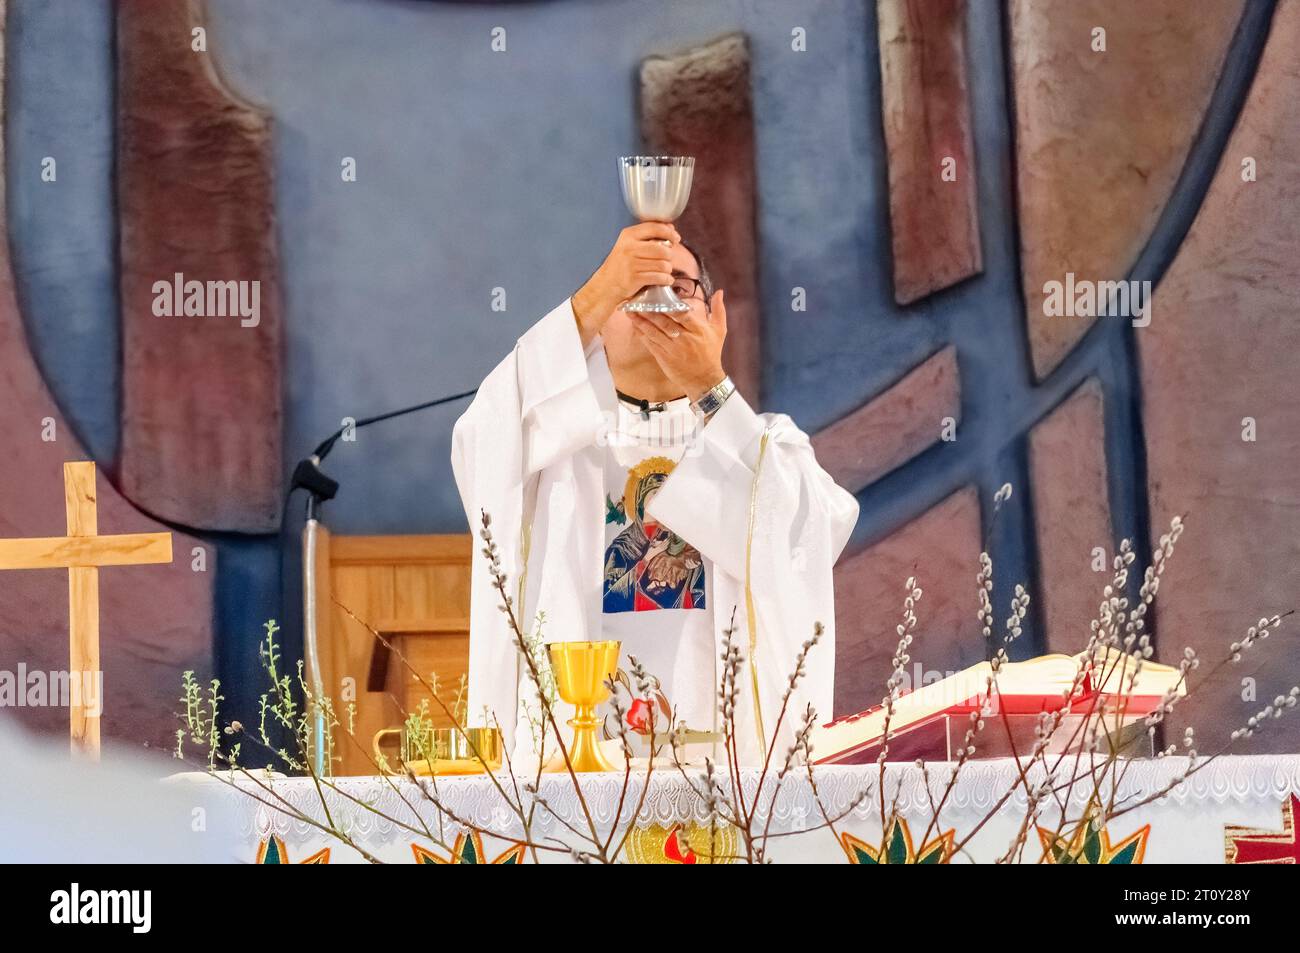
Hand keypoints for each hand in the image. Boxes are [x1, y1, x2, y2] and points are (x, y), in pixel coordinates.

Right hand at [572, 222, 679, 344]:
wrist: (605, 286)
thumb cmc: (620, 265)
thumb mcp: (628, 245)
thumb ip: (647, 236)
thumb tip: (670, 228)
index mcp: (628, 235)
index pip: (655, 228)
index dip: (669, 232)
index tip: (676, 238)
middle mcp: (629, 247)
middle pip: (662, 249)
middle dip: (670, 256)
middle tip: (667, 260)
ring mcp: (632, 264)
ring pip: (663, 264)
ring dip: (668, 270)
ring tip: (664, 271)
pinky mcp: (635, 278)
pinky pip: (659, 277)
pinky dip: (666, 280)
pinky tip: (665, 280)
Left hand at [630, 288, 727, 400]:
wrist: (704, 380)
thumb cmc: (711, 354)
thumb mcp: (719, 331)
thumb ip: (718, 310)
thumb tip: (719, 292)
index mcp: (698, 330)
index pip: (681, 314)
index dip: (669, 305)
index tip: (658, 296)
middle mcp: (685, 338)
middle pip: (664, 322)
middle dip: (649, 311)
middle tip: (637, 302)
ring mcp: (673, 349)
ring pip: (655, 332)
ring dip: (641, 322)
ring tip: (631, 312)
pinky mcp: (665, 358)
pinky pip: (651, 344)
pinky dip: (642, 335)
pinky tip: (635, 327)